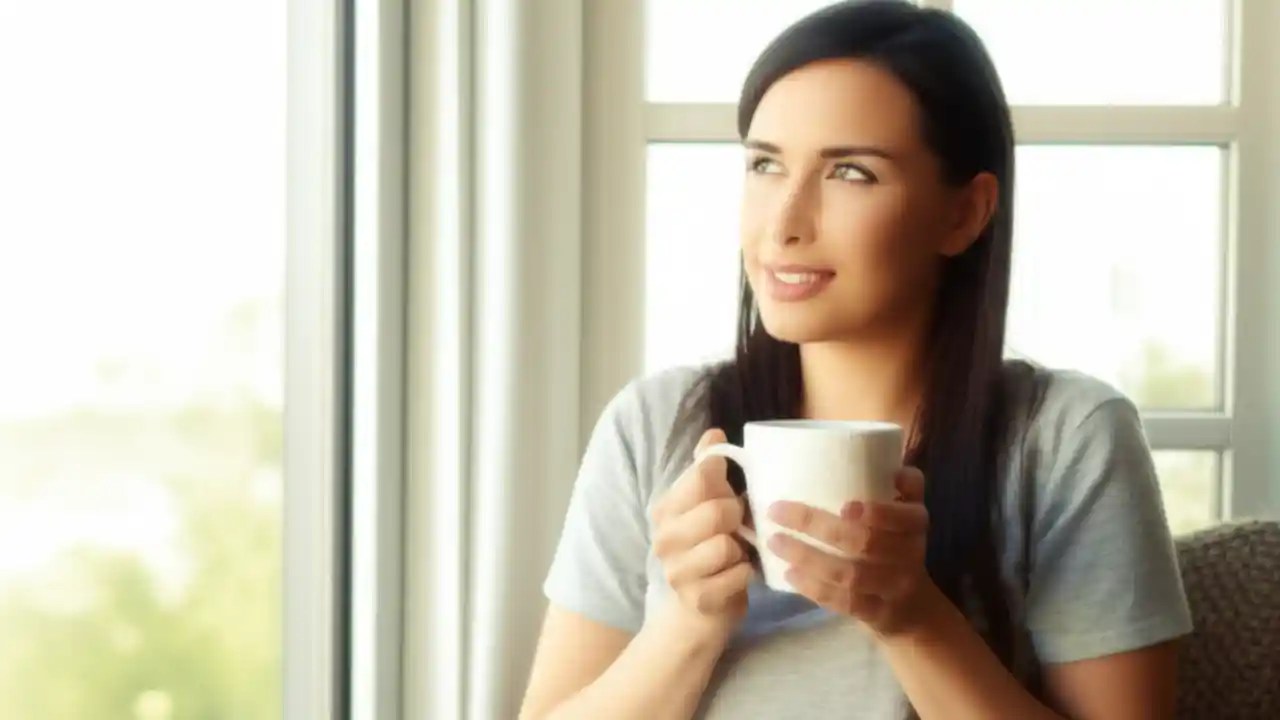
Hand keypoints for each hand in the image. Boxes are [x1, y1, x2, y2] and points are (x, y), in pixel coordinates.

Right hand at [650, 428, 754, 640]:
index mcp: (666, 507)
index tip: (726, 494)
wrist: (698, 610)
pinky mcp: (696, 598)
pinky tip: (735, 576)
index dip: (724, 482)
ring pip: (726, 545)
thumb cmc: (709, 546)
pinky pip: (737, 575)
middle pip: (718, 509)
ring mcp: (676, 571)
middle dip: (737, 518)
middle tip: (735, 530)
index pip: (700, 475)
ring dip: (740, 551)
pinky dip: (744, 575)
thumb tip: (714, 432)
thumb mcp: (708, 503)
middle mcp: (664, 538)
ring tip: (734, 556)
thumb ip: (708, 468)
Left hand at [766, 467, 941, 637]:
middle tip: (777, 512)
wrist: (914, 608)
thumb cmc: (895, 543)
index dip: (880, 513)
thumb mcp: (902, 511)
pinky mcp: (878, 613)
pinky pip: (846, 603)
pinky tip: (791, 575)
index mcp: (915, 522)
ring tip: (775, 542)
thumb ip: (884, 483)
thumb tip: (830, 450)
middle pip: (865, 542)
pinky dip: (816, 589)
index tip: (845, 506)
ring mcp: (894, 587)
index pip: (907, 515)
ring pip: (851, 575)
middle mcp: (910, 554)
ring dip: (808, 557)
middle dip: (817, 526)